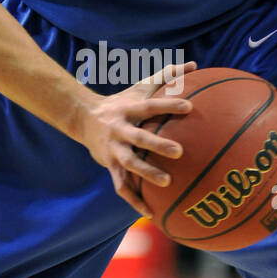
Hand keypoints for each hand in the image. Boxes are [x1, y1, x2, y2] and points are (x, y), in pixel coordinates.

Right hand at [72, 61, 196, 215]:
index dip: (168, 105)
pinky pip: (122, 187)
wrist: (83, 118)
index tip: (189, 107)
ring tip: (168, 183)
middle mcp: (120, 130)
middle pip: (139, 138)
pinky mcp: (109, 166)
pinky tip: (152, 212)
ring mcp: (113, 150)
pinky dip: (135, 201)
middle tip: (179, 151)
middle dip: (157, 145)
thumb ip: (166, 77)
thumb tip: (193, 64)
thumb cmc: (121, 102)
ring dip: (147, 174)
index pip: (151, 106)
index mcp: (129, 110)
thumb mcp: (140, 87)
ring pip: (129, 165)